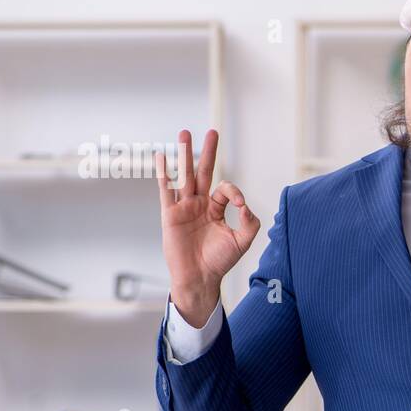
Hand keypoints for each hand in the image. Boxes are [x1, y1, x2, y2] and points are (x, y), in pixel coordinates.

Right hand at [155, 128, 259, 323]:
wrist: (199, 278)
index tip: (240, 205)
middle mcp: (199, 205)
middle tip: (212, 132)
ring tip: (185, 134)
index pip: (225, 189)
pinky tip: (161, 157)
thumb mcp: (242, 241)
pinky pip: (166, 191)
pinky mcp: (170, 215)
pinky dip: (164, 174)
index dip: (234, 193)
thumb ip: (249, 222)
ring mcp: (183, 208)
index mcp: (215, 209)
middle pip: (203, 172)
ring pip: (185, 176)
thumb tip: (245, 205)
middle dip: (208, 152)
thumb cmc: (219, 261)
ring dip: (185, 155)